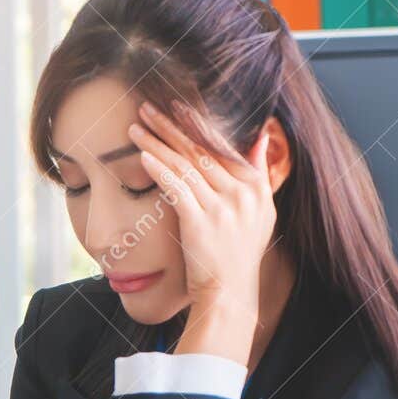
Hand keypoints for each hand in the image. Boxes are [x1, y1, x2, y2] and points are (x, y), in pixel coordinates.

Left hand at [129, 101, 275, 362]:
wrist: (230, 293)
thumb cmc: (238, 254)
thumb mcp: (261, 212)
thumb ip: (258, 172)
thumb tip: (260, 138)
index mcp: (254, 186)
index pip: (220, 146)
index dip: (195, 124)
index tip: (176, 105)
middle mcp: (241, 192)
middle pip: (199, 150)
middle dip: (170, 126)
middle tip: (146, 107)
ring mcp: (222, 207)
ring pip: (185, 165)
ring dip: (157, 142)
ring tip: (135, 127)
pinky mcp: (201, 222)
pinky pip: (177, 188)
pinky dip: (159, 169)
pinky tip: (142, 155)